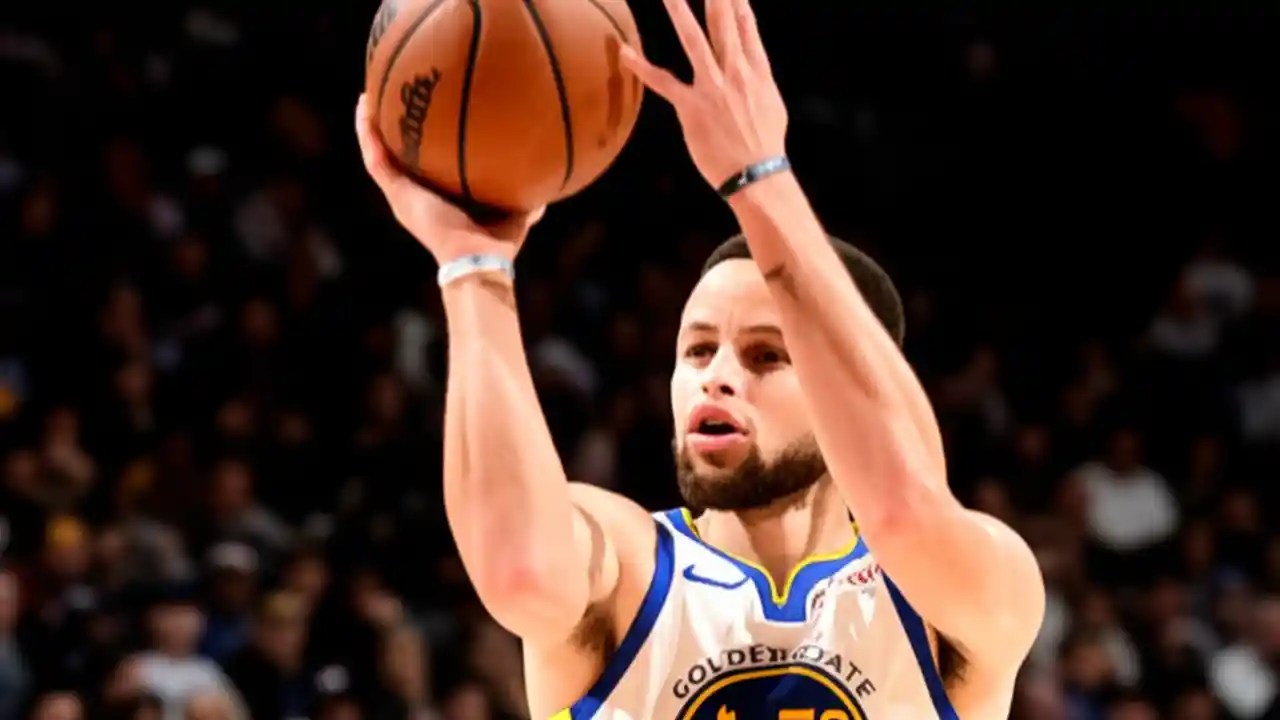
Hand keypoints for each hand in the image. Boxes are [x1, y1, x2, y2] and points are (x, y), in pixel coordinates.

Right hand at [354, 94, 544, 263]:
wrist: (478, 260)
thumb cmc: (499, 243)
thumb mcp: (518, 208)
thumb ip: (528, 192)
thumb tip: (550, 180)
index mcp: (440, 198)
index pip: (427, 166)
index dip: (423, 144)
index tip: (425, 116)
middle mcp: (417, 195)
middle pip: (399, 157)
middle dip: (394, 130)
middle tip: (392, 98)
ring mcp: (403, 195)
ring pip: (379, 154)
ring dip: (371, 125)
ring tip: (368, 95)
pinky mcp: (396, 194)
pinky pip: (375, 157)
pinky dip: (368, 132)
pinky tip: (365, 105)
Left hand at [620, 0, 786, 189]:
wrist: (756, 174)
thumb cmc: (765, 143)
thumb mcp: (770, 103)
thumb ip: (757, 79)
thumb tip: (749, 66)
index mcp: (756, 71)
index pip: (745, 26)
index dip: (735, 2)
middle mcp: (736, 72)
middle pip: (723, 23)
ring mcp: (713, 88)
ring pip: (694, 41)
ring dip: (680, 13)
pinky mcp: (692, 107)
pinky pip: (662, 82)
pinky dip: (641, 66)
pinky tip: (624, 52)